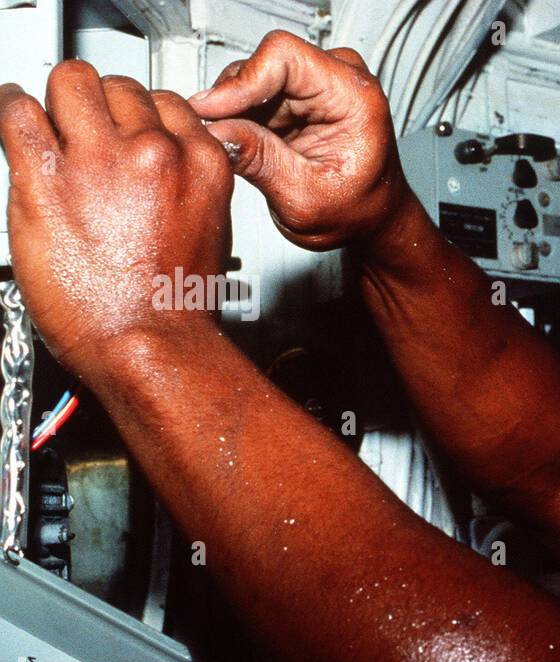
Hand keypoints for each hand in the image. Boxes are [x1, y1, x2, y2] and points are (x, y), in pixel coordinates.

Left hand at [0, 63, 232, 374]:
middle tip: (85, 121)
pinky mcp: (46, 179)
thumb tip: (157, 160)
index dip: (141, 112)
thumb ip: (184, 182)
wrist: (149, 344)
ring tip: (49, 118)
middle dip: (100, 103)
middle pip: (118, 88)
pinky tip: (16, 116)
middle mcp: (154, 152)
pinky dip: (14, 109)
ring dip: (58, 100)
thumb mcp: (207, 227)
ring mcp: (98, 162)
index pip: (167, 102)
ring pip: (69, 86)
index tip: (126, 122)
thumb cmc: (177, 304)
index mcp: (201, 164)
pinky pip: (19, 114)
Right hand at [189, 30, 412, 250]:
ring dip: (237, 111)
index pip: (284, 56)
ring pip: (254, 77)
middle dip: (234, 101)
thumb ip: (259, 162)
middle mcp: (341, 78)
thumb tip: (214, 131)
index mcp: (356, 97)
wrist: (371, 220)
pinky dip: (242, 116)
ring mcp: (321, 82)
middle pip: (264, 63)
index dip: (241, 81)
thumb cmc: (355, 214)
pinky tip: (245, 143)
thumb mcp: (303, 200)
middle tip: (218, 138)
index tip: (211, 110)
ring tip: (239, 149)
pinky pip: (256, 92)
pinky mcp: (301, 94)